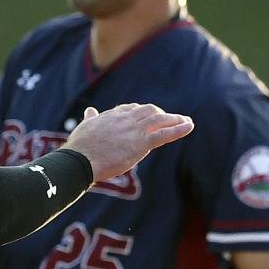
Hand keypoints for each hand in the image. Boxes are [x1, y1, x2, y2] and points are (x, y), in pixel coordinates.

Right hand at [65, 103, 193, 185]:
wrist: (81, 160)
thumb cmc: (79, 147)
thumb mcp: (84, 127)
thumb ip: (90, 118)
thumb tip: (89, 110)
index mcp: (112, 116)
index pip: (130, 109)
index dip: (140, 112)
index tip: (146, 116)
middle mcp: (126, 119)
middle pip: (149, 111)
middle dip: (160, 114)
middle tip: (169, 119)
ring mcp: (135, 130)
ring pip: (160, 120)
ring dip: (174, 119)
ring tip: (185, 121)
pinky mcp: (141, 143)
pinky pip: (164, 133)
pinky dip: (179, 129)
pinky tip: (189, 126)